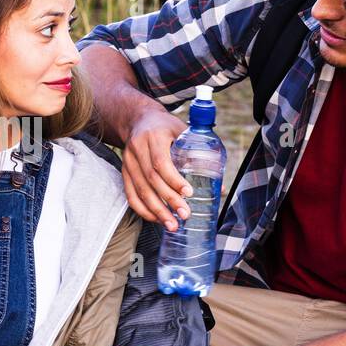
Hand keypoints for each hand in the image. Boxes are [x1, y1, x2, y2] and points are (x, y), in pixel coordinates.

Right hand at [122, 108, 190, 229]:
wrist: (139, 120)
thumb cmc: (167, 127)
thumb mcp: (183, 131)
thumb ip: (199, 154)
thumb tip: (221, 187)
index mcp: (154, 136)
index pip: (161, 162)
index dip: (174, 180)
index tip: (189, 193)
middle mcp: (137, 149)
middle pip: (151, 179)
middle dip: (169, 200)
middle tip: (185, 214)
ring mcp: (128, 161)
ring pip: (140, 190)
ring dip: (156, 210)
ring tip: (172, 225)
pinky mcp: (124, 172)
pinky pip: (131, 195)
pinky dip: (143, 210)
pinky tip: (156, 219)